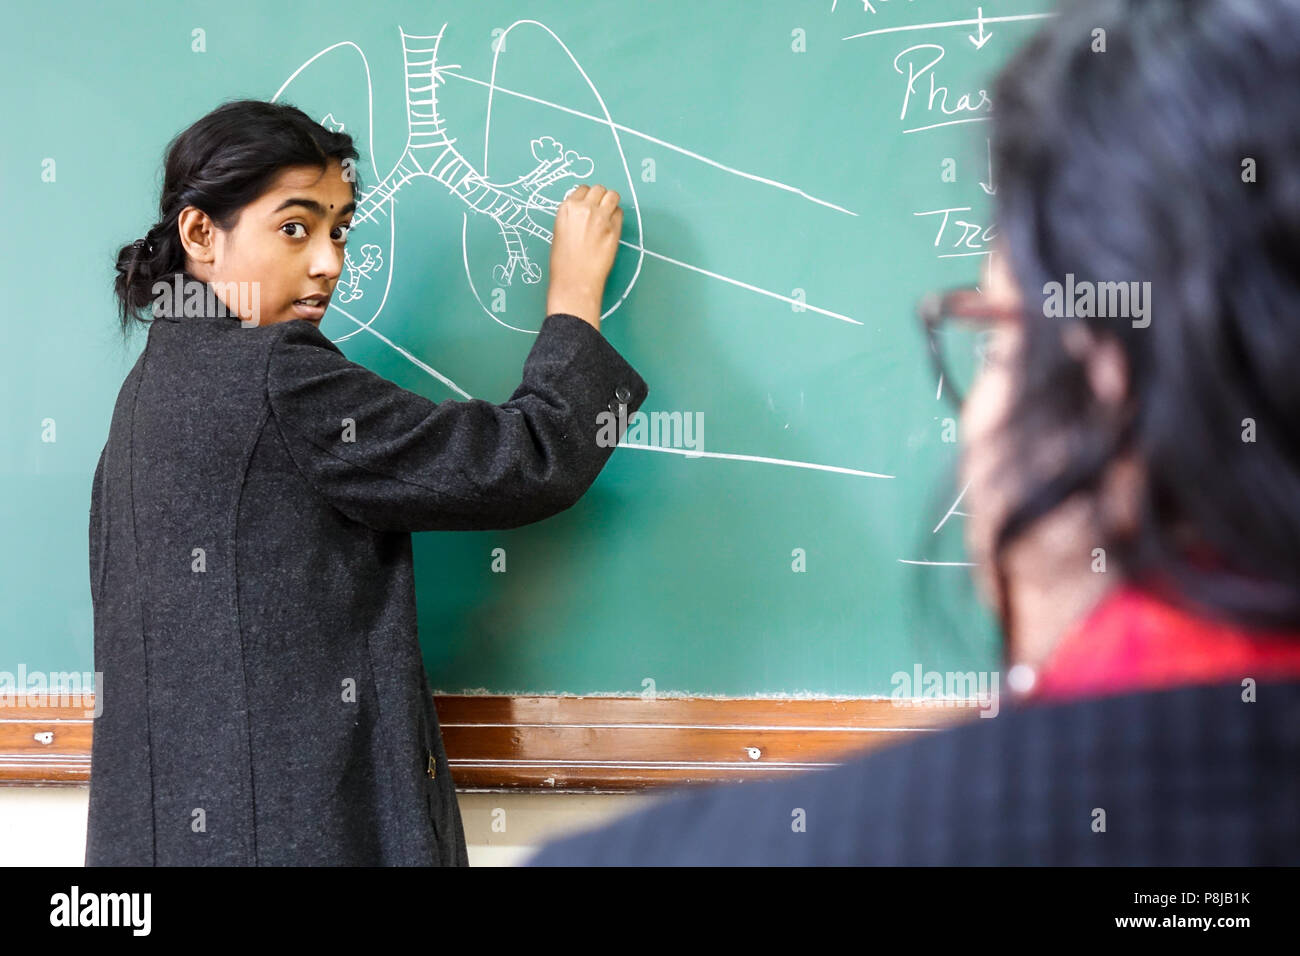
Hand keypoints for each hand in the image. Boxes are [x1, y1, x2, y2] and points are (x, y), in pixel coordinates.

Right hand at [546, 184, 623, 330]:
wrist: (575, 281)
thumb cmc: (564, 263)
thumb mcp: (561, 232)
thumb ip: (573, 217)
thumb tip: (585, 212)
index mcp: (567, 209)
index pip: (582, 189)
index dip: (588, 197)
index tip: (590, 205)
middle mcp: (584, 209)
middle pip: (599, 189)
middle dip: (600, 197)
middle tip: (601, 210)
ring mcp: (600, 217)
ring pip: (612, 196)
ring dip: (611, 202)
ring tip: (608, 215)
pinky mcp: (614, 229)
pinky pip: (620, 213)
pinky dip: (617, 217)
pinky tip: (611, 228)